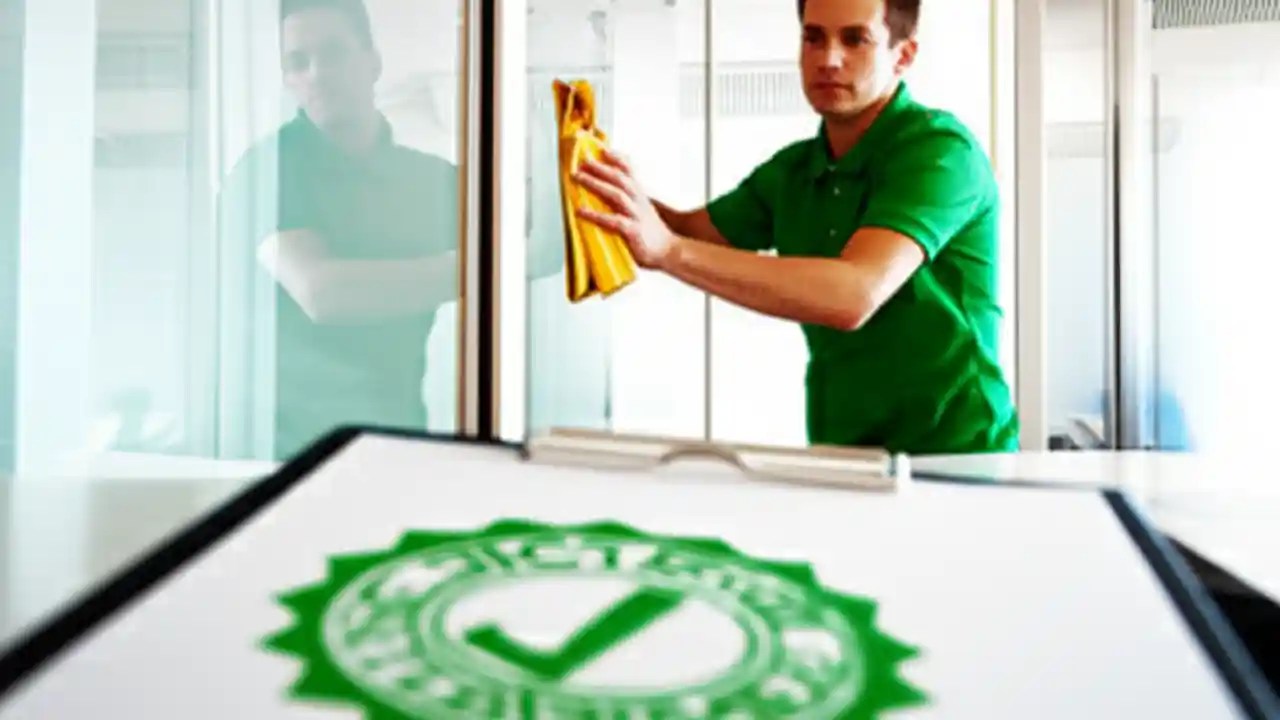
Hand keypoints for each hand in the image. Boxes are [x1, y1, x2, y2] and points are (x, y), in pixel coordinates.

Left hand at [572, 149, 679, 270]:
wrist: (670, 252)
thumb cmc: (653, 235)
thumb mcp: (643, 211)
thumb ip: (629, 201)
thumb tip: (608, 195)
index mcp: (640, 196)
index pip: (629, 170)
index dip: (616, 158)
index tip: (602, 149)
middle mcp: (639, 201)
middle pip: (620, 178)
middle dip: (600, 167)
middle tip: (583, 161)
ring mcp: (636, 215)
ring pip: (616, 194)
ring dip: (595, 183)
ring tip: (578, 177)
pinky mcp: (633, 231)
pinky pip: (612, 220)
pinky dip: (595, 215)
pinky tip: (581, 211)